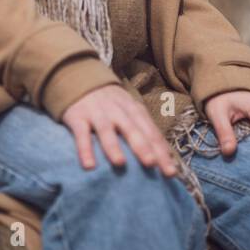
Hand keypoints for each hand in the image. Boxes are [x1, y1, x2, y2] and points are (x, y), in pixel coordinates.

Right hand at [60, 85, 179, 177]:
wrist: (81, 77)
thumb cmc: (111, 103)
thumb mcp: (130, 111)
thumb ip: (144, 131)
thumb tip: (165, 159)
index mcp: (135, 111)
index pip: (151, 133)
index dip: (162, 152)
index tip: (171, 172)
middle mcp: (118, 111)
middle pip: (133, 130)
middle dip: (143, 147)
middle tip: (152, 164)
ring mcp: (98, 113)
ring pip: (107, 130)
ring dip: (113, 146)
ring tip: (120, 163)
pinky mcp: (78, 117)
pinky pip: (82, 134)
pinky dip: (84, 149)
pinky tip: (89, 166)